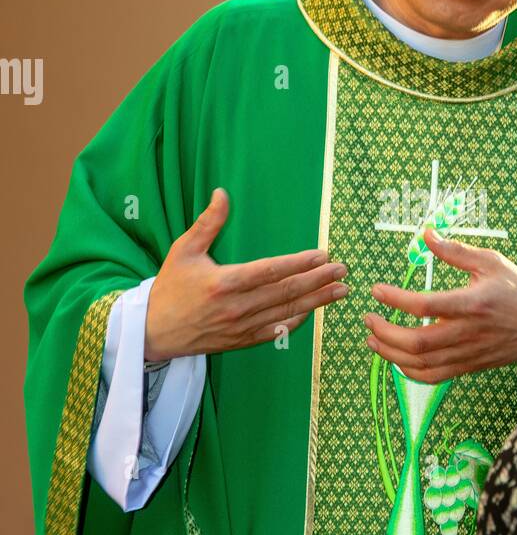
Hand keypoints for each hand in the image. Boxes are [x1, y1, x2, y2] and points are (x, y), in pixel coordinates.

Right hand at [144, 187, 348, 359]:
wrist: (153, 331)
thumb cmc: (170, 287)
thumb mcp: (184, 250)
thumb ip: (208, 223)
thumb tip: (222, 193)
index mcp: (224, 282)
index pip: (271, 271)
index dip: (299, 264)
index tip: (323, 255)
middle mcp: (237, 307)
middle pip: (286, 293)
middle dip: (319, 281)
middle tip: (343, 271)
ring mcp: (241, 327)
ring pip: (287, 313)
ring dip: (317, 301)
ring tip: (341, 290)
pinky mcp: (242, 341)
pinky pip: (276, 332)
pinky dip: (297, 322)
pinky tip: (314, 312)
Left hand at [363, 225, 516, 382]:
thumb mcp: (491, 261)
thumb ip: (456, 251)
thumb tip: (426, 234)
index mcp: (472, 303)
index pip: (425, 306)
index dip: (396, 299)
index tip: (377, 290)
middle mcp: (467, 332)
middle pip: (417, 342)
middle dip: (385, 332)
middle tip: (368, 318)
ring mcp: (467, 353)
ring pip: (421, 364)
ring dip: (390, 354)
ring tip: (372, 339)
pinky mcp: (469, 366)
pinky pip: (434, 377)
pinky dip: (410, 372)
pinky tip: (396, 360)